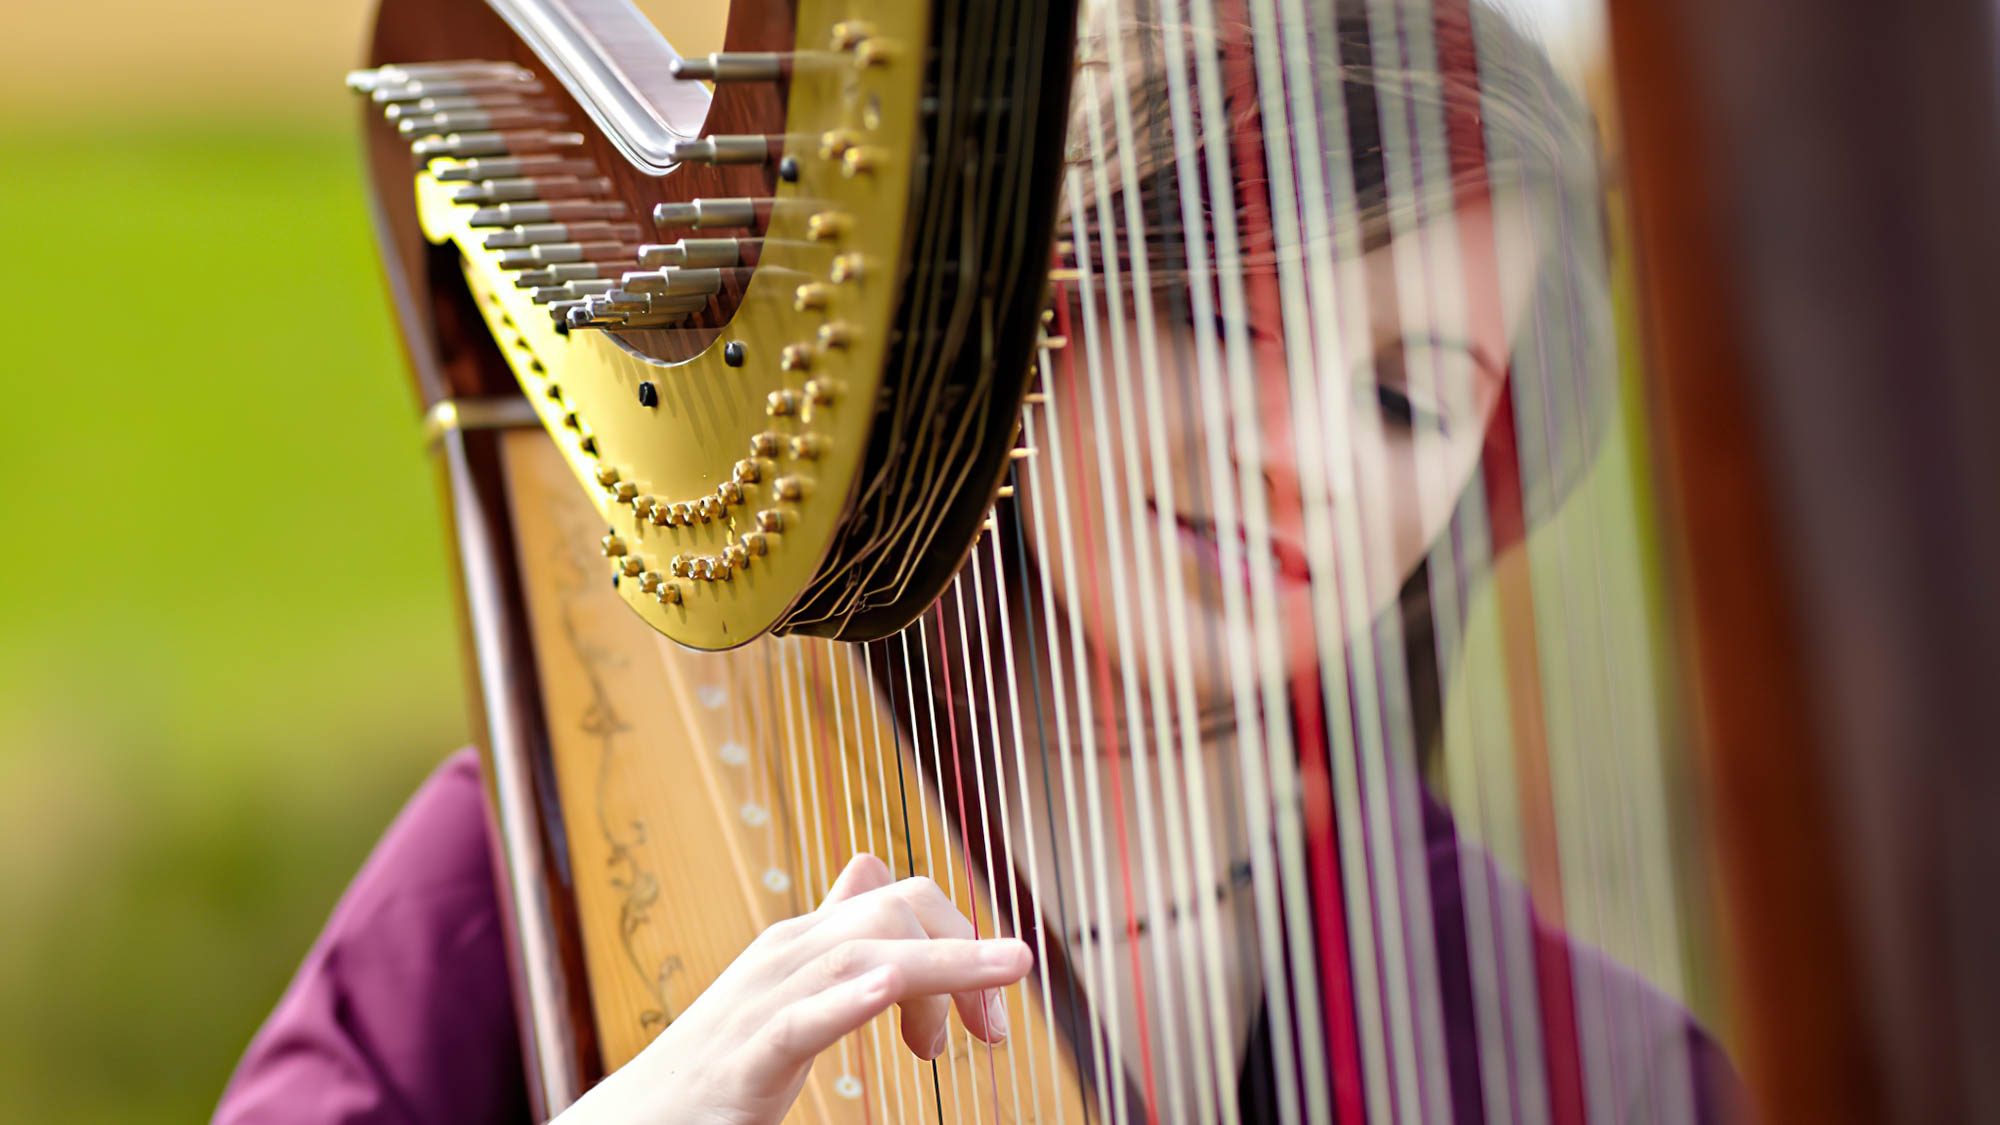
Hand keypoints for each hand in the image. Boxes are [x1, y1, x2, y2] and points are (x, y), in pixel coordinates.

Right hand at [553, 853, 1031, 1124]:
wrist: (638, 1120)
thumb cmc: (721, 1062)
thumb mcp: (789, 988)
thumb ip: (835, 933)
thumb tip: (868, 866)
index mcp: (804, 943)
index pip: (902, 900)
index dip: (964, 939)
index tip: (991, 1013)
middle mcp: (785, 956)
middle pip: (895, 913)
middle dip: (966, 958)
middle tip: (993, 1032)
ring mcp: (762, 1002)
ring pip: (864, 957)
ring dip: (943, 967)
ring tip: (997, 983)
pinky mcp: (745, 1058)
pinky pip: (799, 1019)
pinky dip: (845, 1000)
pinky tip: (887, 991)